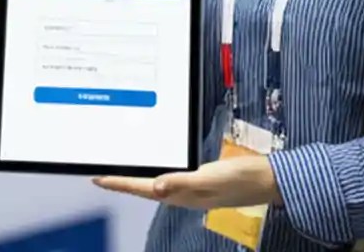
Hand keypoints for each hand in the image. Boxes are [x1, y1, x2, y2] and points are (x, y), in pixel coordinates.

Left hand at [92, 156, 281, 209]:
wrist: (267, 181)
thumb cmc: (240, 179)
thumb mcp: (211, 179)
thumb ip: (183, 182)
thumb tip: (156, 188)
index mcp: (182, 194)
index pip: (142, 188)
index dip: (119, 183)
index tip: (97, 179)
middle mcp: (182, 194)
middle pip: (144, 188)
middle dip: (122, 183)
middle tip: (101, 177)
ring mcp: (191, 189)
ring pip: (155, 185)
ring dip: (136, 180)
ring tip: (119, 175)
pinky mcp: (199, 181)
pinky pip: (169, 179)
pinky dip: (155, 173)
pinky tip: (155, 169)